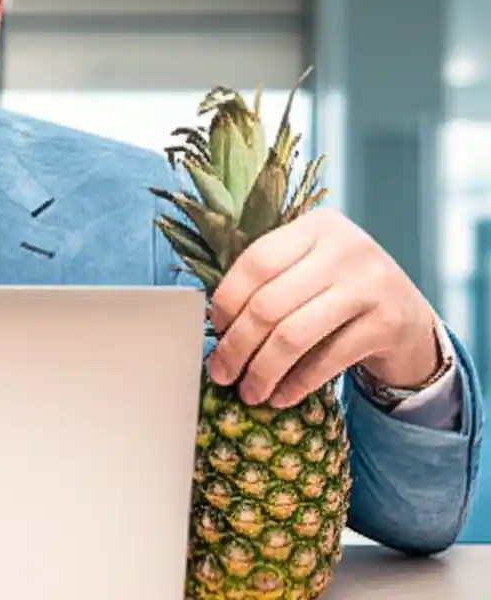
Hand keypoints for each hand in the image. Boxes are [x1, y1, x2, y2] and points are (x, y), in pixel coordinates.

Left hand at [206, 207, 440, 408]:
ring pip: (293, 336)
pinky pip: (326, 361)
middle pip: (269, 304)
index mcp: (318, 225)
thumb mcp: (309, 271)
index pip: (256, 263)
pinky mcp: (388, 323)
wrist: (409, 318)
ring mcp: (371, 285)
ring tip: (249, 392)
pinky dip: (296, 384)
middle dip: (237, 346)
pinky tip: (280, 397)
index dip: (226, 302)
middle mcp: (347, 248)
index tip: (215, 331)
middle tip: (222, 373)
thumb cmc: (341, 293)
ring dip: (262, 371)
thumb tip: (214, 330)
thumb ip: (268, 284)